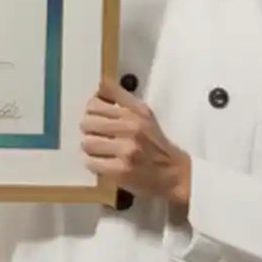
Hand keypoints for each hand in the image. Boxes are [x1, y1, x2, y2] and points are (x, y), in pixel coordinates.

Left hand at [81, 79, 191, 205]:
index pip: (94, 103)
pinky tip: (103, 163)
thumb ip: (120, 97)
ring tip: (100, 150)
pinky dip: (94, 164)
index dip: (92, 110)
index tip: (97, 117)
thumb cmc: (156, 141)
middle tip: (97, 135)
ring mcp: (126, 151)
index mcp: (135, 112)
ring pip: (87, 143)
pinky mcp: (120, 172)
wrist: (175, 173)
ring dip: (91, 148)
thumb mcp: (144, 113)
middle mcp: (131, 129)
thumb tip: (97, 88)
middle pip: (87, 122)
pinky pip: (91, 163)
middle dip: (89, 130)